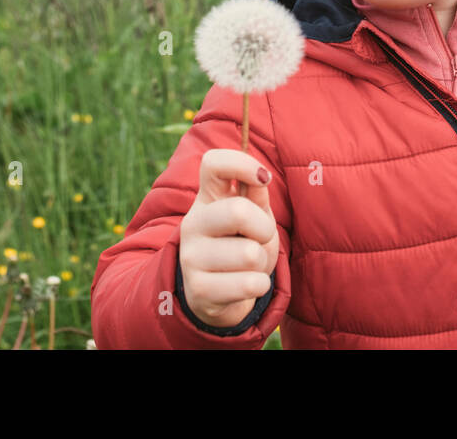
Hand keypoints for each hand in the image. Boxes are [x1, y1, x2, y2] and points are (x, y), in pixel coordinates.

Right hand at [178, 149, 278, 328]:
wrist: (223, 294)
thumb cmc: (242, 244)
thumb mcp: (254, 216)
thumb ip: (256, 195)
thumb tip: (260, 176)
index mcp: (207, 198)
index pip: (212, 163)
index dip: (241, 163)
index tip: (262, 179)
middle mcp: (193, 223)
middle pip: (238, 211)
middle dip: (264, 229)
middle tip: (260, 239)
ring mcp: (191, 256)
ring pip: (249, 254)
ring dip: (261, 263)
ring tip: (248, 266)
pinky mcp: (198, 289)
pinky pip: (249, 284)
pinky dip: (259, 286)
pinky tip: (244, 285)